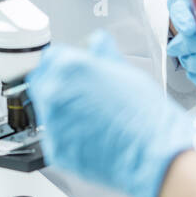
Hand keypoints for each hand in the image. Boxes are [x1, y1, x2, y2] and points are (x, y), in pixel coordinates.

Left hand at [27, 31, 195, 196]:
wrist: (153, 154)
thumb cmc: (145, 114)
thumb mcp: (126, 72)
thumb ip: (104, 54)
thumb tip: (98, 42)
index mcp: (69, 67)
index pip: (52, 56)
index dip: (66, 62)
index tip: (74, 71)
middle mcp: (54, 92)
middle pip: (41, 80)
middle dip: (57, 83)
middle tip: (80, 94)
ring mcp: (52, 123)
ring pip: (45, 109)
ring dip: (60, 109)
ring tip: (91, 117)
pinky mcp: (55, 149)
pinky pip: (54, 136)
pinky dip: (67, 135)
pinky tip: (90, 135)